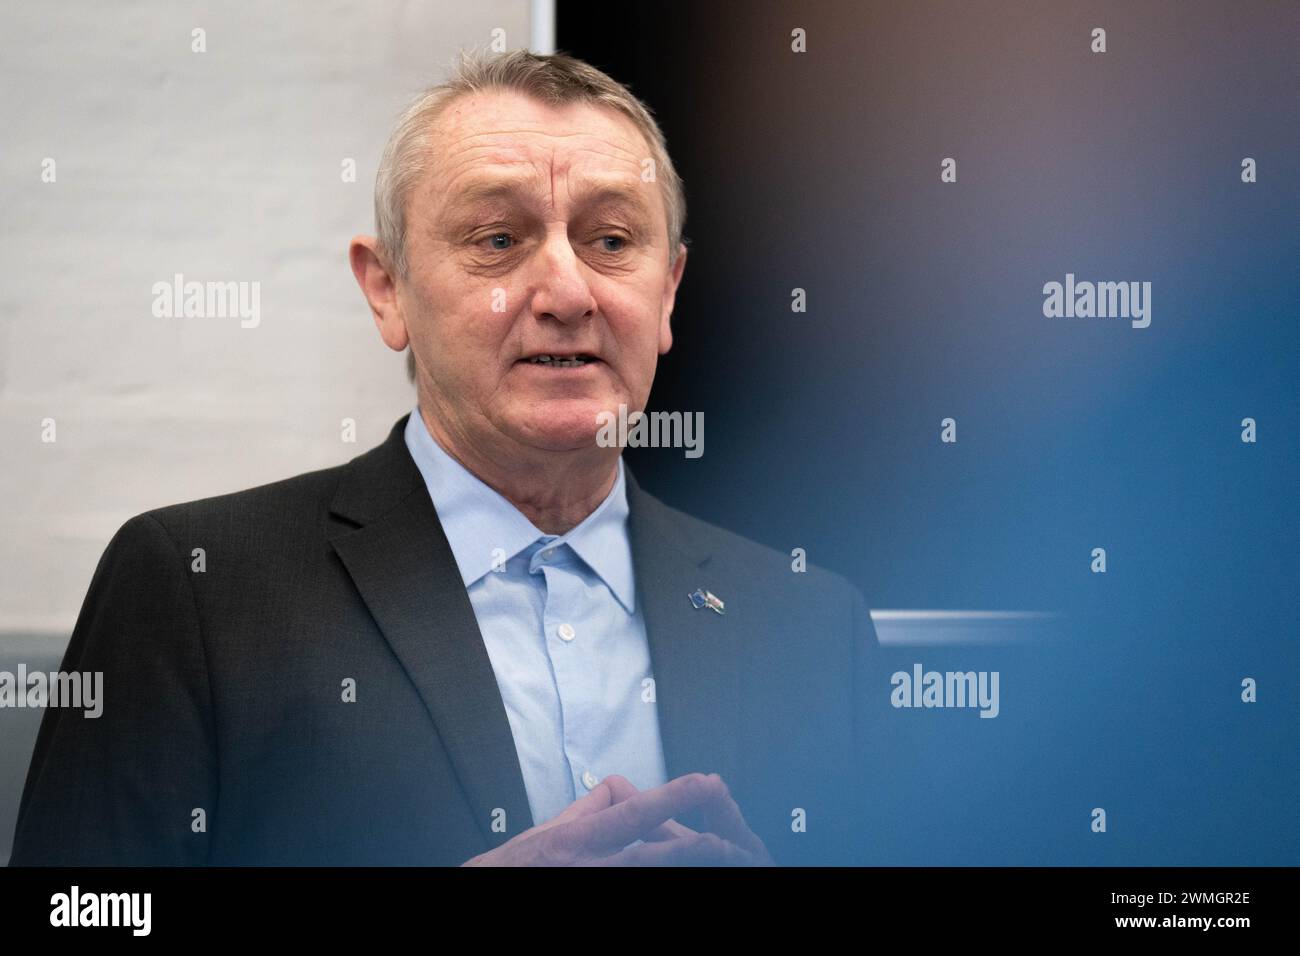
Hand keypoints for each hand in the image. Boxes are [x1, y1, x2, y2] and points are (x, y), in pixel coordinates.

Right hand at [461, 772, 757, 865]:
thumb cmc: (517, 865)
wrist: (485, 890)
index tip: (703, 782)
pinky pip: (634, 889)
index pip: (633, 814)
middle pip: (652, 856)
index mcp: (578, 839)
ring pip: (647, 876)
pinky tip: (677, 870)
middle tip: (726, 838)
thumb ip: (592, 808)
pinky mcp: (593, 909)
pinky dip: (658, 880)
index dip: (672, 797)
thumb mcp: (552, 828)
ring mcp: (593, 889)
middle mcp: (588, 867)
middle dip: (692, 846)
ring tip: (715, 854)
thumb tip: (623, 788)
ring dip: (678, 866)